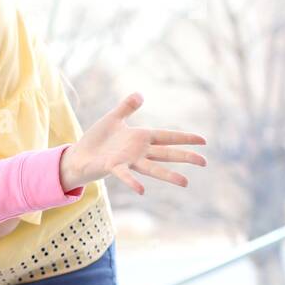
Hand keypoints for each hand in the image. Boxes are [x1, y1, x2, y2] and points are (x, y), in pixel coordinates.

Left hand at [60, 93, 206, 193]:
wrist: (79, 154)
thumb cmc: (97, 138)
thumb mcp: (113, 118)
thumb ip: (127, 107)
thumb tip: (140, 94)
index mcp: (140, 137)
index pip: (167, 136)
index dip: (185, 138)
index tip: (204, 141)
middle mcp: (138, 151)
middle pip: (166, 153)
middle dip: (185, 157)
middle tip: (205, 162)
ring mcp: (127, 160)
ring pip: (152, 168)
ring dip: (168, 175)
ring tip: (185, 182)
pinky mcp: (113, 167)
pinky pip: (125, 175)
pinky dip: (132, 182)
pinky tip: (142, 190)